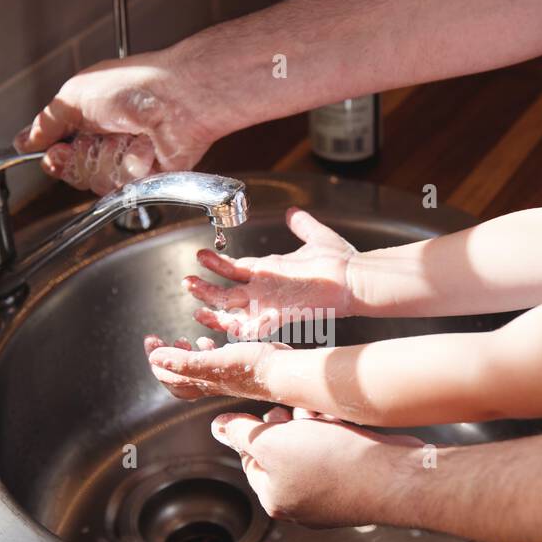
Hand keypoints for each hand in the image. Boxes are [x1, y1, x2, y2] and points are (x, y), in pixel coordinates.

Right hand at [14, 55, 219, 194]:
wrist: (178, 100)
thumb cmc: (134, 86)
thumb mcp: (74, 96)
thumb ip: (46, 122)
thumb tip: (23, 140)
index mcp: (86, 119)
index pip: (57, 153)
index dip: (53, 157)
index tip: (53, 152)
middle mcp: (104, 140)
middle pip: (75, 173)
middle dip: (80, 159)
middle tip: (94, 140)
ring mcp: (125, 160)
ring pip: (98, 182)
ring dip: (108, 159)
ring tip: (128, 136)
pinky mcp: (145, 178)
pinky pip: (123, 187)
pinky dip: (130, 166)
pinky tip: (144, 148)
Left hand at [144, 336, 290, 401]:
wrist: (283, 373)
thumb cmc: (252, 368)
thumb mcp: (214, 362)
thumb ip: (184, 362)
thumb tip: (154, 359)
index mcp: (200, 382)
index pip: (167, 375)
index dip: (155, 359)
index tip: (151, 340)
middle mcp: (209, 383)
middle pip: (177, 376)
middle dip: (164, 359)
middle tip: (157, 341)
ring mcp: (223, 376)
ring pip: (194, 370)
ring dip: (182, 356)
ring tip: (181, 341)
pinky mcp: (237, 368)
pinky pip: (213, 363)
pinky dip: (204, 352)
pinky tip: (208, 341)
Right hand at [184, 208, 358, 339]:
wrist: (356, 278)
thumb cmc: (341, 262)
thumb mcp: (316, 237)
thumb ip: (302, 226)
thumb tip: (293, 213)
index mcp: (270, 272)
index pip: (235, 270)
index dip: (216, 265)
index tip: (199, 255)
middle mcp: (266, 290)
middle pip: (226, 292)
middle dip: (204, 288)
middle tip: (186, 281)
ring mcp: (271, 304)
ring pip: (232, 309)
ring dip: (212, 307)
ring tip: (193, 301)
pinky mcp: (281, 315)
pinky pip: (253, 327)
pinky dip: (237, 327)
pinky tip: (220, 322)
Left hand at [210, 407, 422, 526]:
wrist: (391, 476)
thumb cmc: (332, 462)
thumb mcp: (272, 441)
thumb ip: (241, 433)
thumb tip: (218, 428)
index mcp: (275, 499)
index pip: (251, 459)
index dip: (256, 430)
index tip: (269, 412)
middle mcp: (302, 502)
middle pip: (282, 453)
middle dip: (287, 425)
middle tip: (295, 412)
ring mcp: (331, 494)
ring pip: (311, 449)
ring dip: (312, 426)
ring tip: (320, 415)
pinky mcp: (356, 482)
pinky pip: (338, 452)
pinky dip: (336, 433)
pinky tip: (341, 422)